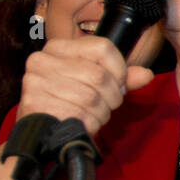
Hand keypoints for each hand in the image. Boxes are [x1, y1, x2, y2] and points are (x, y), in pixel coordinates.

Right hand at [18, 36, 154, 136]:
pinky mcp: (33, 103)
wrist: (41, 132)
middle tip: (107, 105)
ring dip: (100, 113)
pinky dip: (88, 124)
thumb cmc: (70, 103)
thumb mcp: (95, 85)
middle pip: (99, 75)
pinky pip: (77, 115)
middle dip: (112, 97)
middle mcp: (42, 59)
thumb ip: (121, 78)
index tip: (119, 84)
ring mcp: (34, 81)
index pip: (103, 47)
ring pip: (90, 98)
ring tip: (94, 115)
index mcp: (58, 47)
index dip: (120, 69)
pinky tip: (83, 124)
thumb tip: (146, 74)